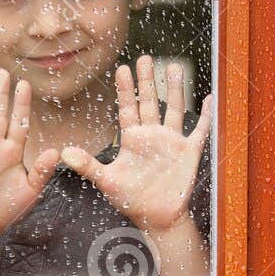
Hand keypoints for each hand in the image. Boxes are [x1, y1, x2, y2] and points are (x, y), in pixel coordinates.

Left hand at [60, 57, 211, 234]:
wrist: (157, 217)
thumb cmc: (131, 199)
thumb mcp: (107, 180)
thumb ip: (87, 165)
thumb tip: (63, 153)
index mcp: (132, 139)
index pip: (127, 108)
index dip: (125, 89)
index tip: (122, 68)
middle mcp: (152, 136)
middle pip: (149, 102)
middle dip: (147, 81)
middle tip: (145, 58)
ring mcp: (172, 142)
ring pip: (173, 109)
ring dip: (173, 89)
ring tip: (173, 67)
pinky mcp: (189, 151)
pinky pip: (200, 130)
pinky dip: (206, 115)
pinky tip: (211, 98)